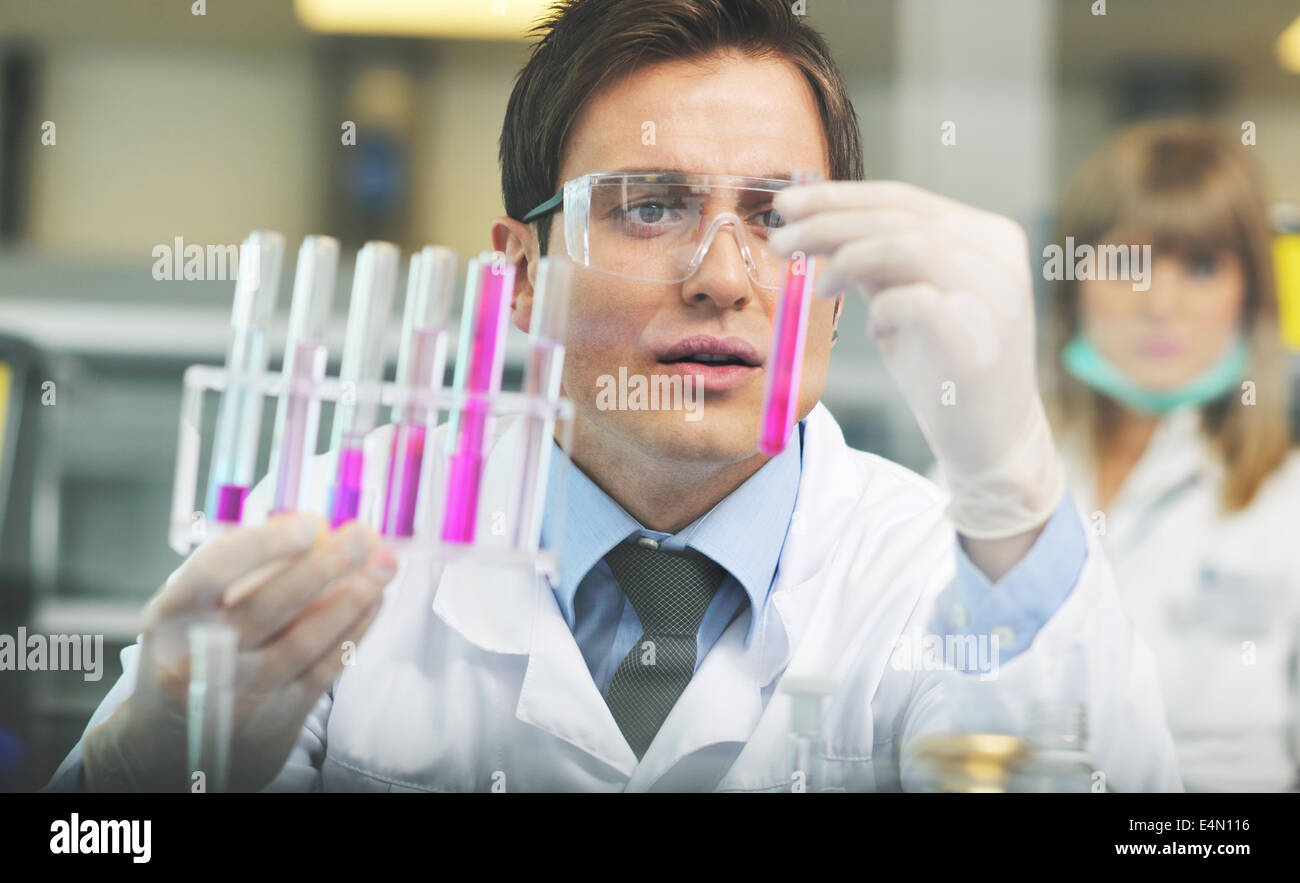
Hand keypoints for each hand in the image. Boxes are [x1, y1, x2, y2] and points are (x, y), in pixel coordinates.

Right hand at [82, 515, 396, 790]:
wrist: (173, 741)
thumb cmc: (192, 650)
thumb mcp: (192, 610)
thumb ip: (244, 574)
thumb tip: (322, 531)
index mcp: (169, 618)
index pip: (214, 572)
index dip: (266, 544)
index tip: (313, 522)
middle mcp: (196, 661)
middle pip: (267, 608)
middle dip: (323, 567)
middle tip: (363, 536)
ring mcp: (237, 695)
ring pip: (303, 642)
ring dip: (352, 598)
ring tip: (384, 564)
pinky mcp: (275, 720)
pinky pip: (323, 670)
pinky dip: (354, 631)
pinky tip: (375, 600)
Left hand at [770, 180, 1062, 538]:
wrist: (993, 441)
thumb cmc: (944, 368)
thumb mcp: (910, 301)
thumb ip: (880, 262)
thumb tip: (818, 223)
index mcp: (986, 236)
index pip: (901, 198)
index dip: (838, 197)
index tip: (787, 204)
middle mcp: (996, 256)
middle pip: (896, 216)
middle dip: (827, 222)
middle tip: (780, 240)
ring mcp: (993, 294)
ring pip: (904, 245)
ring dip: (844, 257)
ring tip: (815, 284)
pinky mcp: (978, 338)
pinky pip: (913, 301)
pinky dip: (880, 308)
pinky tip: (873, 326)